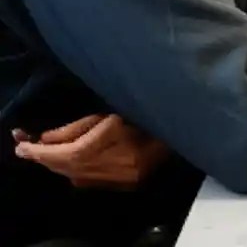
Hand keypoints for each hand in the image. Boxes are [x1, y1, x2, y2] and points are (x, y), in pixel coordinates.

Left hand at [13, 114, 168, 189]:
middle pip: (72, 166)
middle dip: (45, 158)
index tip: (23, 145)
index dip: (45, 151)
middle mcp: (122, 158)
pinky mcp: (129, 184)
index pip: (73, 151)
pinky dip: (73, 174)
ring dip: (56, 166)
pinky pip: (90, 182)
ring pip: (78, 176)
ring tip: (42, 155)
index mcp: (118, 133)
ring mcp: (127, 174)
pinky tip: (68, 164)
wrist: (175, 131)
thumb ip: (77, 127)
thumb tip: (46, 139)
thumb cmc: (142, 114)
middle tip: (26, 149)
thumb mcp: (108, 112)